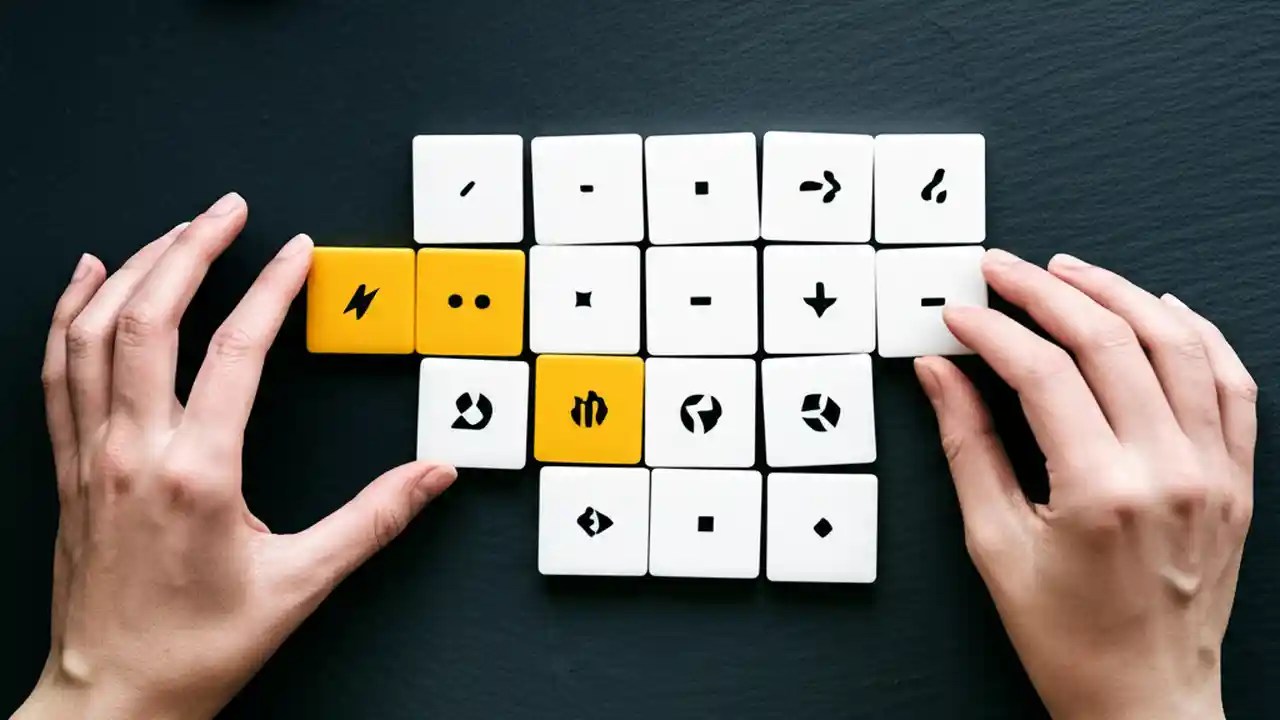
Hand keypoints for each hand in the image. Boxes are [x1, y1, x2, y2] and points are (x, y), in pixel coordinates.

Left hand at [17, 193, 456, 719]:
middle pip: (148, 317)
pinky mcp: (70, 465)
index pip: (234, 350)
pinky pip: (55, 367)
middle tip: (228, 209)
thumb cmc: (200, 647)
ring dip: (132, 268)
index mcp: (197, 473)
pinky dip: (67, 312)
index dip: (271, 290)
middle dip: (190, 248)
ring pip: (93, 331)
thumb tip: (435, 476)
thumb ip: (375, 519)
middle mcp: (134, 450)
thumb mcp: (303, 584)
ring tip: (173, 230)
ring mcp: (91, 454)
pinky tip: (85, 278)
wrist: (112, 697)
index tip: (295, 252)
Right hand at [916, 249, 1254, 719]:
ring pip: (1176, 344)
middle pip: (1109, 340)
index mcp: (1102, 491)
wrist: (1145, 699)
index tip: (958, 314)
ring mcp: (1213, 472)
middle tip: (1002, 269)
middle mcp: (1168, 471)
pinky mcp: (1236, 480)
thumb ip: (968, 446)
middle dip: (1046, 292)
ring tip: (1070, 270)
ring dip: (1119, 294)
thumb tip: (939, 375)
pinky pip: (1231, 383)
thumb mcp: (995, 544)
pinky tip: (1161, 310)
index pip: (1043, 372)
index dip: (992, 330)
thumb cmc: (1067, 639)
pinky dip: (1197, 334)